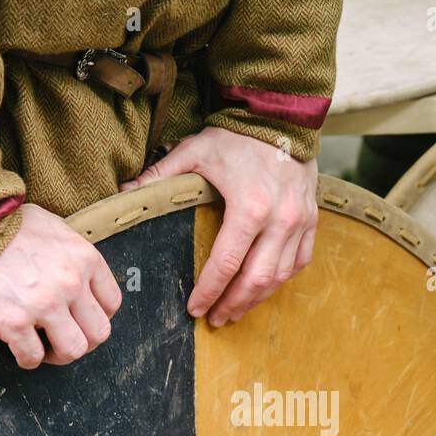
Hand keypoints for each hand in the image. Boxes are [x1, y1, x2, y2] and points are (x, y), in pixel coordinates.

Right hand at [0, 203, 121, 368]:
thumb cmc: (0, 223)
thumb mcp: (49, 225)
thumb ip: (68, 252)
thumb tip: (74, 271)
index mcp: (84, 258)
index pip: (111, 303)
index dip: (97, 317)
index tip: (81, 320)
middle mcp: (70, 283)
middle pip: (98, 333)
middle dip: (83, 341)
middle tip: (63, 340)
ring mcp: (44, 304)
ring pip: (72, 350)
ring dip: (58, 355)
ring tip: (43, 349)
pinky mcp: (14, 322)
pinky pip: (32, 356)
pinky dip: (27, 359)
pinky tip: (18, 350)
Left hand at [121, 126, 317, 326]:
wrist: (281, 115)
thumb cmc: (236, 136)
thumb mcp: (194, 152)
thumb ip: (159, 176)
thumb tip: (124, 195)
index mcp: (249, 207)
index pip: (226, 264)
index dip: (209, 291)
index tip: (195, 309)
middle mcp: (279, 220)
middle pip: (256, 280)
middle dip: (233, 305)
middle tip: (216, 320)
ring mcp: (299, 222)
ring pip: (279, 277)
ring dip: (257, 299)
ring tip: (236, 311)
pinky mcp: (311, 220)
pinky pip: (299, 261)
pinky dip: (281, 279)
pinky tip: (263, 288)